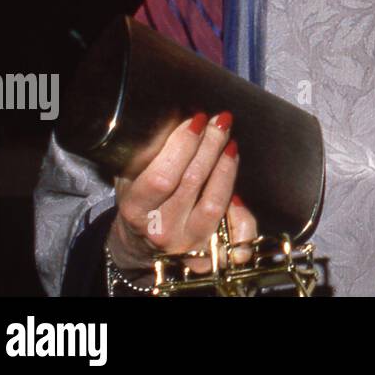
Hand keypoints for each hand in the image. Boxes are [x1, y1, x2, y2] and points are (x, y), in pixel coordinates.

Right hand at [106, 112, 257, 275]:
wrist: (140, 248)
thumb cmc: (141, 203)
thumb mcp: (131, 179)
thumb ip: (148, 154)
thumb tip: (183, 118)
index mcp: (137, 211)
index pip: (163, 176)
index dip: (183, 145)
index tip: (197, 119)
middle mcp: (161, 232)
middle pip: (193, 183)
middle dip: (210, 145)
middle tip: (221, 121)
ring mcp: (188, 246)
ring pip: (215, 204)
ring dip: (227, 168)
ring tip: (231, 144)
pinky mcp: (210, 256)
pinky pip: (237, 233)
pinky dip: (242, 211)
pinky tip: (240, 190)